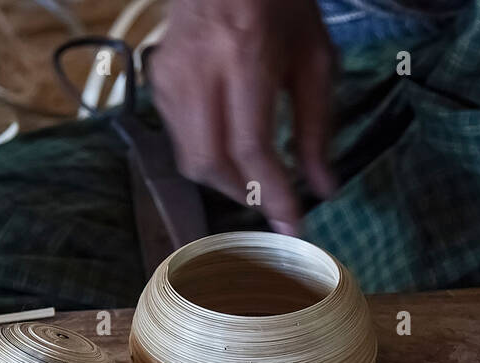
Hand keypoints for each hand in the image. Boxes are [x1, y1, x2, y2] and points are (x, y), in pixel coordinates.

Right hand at [149, 0, 335, 233]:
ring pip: (188, 158)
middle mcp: (199, 66)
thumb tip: (322, 188)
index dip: (272, 192)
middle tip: (272, 201)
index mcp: (245, 53)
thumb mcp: (314, 56)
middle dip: (244, 194)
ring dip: (224, 181)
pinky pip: (177, 138)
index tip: (291, 224)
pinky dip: (205, 156)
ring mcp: (170, 74)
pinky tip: (229, 146)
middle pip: (210, 161)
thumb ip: (318, 125)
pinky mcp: (156, 79)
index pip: (250, 145)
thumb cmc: (278, 4)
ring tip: (254, 179)